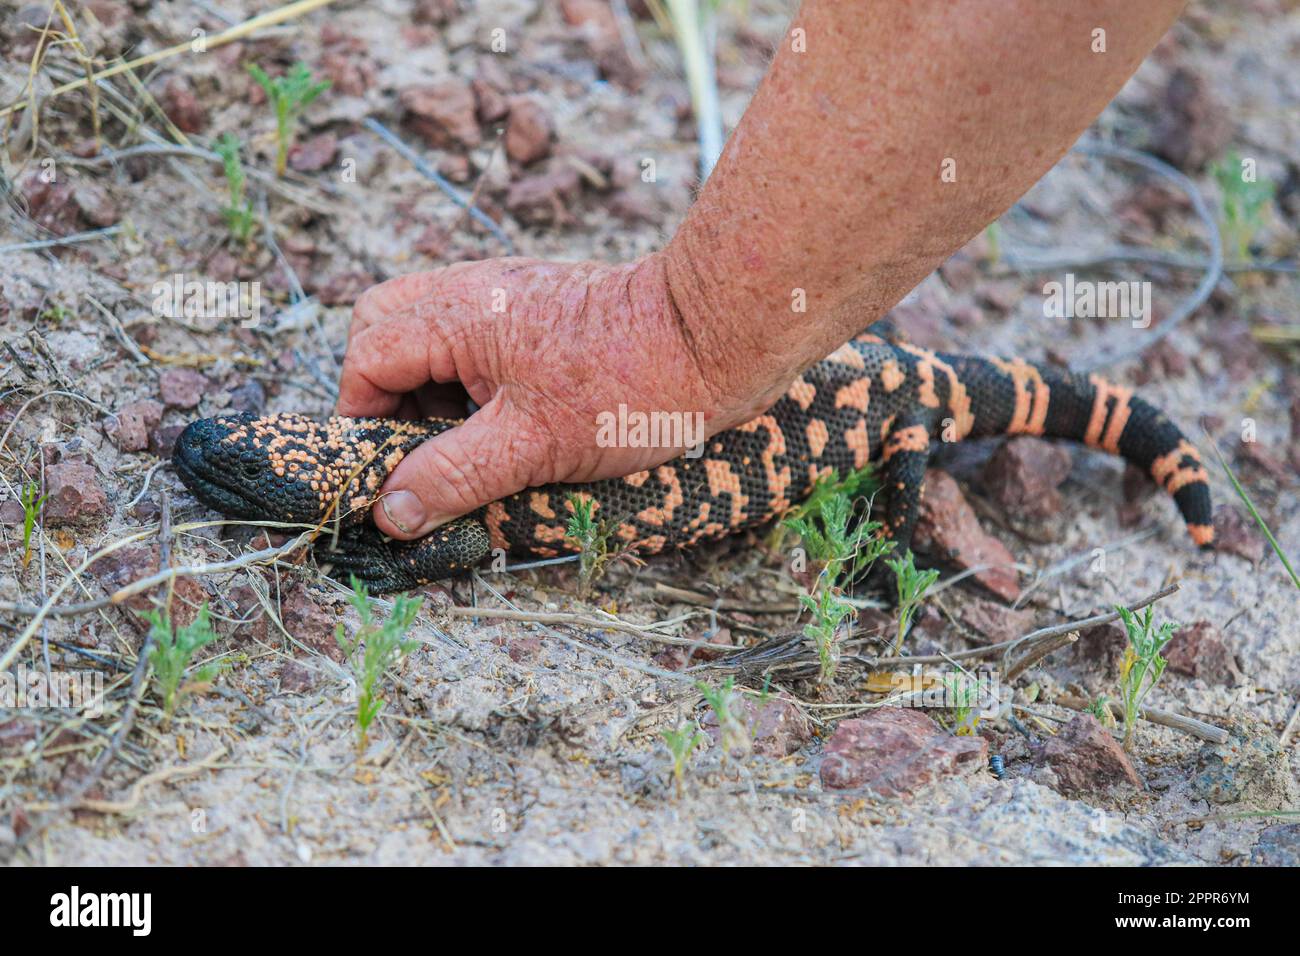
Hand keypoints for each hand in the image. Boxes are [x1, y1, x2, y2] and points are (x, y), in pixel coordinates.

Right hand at [336, 254, 781, 538]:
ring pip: (430, 333)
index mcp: (458, 315)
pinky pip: (477, 340)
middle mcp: (473, 291)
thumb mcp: (532, 445)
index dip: (363, 419)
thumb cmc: (630, 387)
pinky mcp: (539, 310)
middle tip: (420, 449)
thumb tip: (391, 511)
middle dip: (387, 393)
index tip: (384, 473)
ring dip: (432, 390)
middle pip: (386, 329)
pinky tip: (509, 422)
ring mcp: (507, 295)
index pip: (367, 357)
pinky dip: (474, 382)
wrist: (715, 339)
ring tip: (469, 443)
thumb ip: (454, 475)